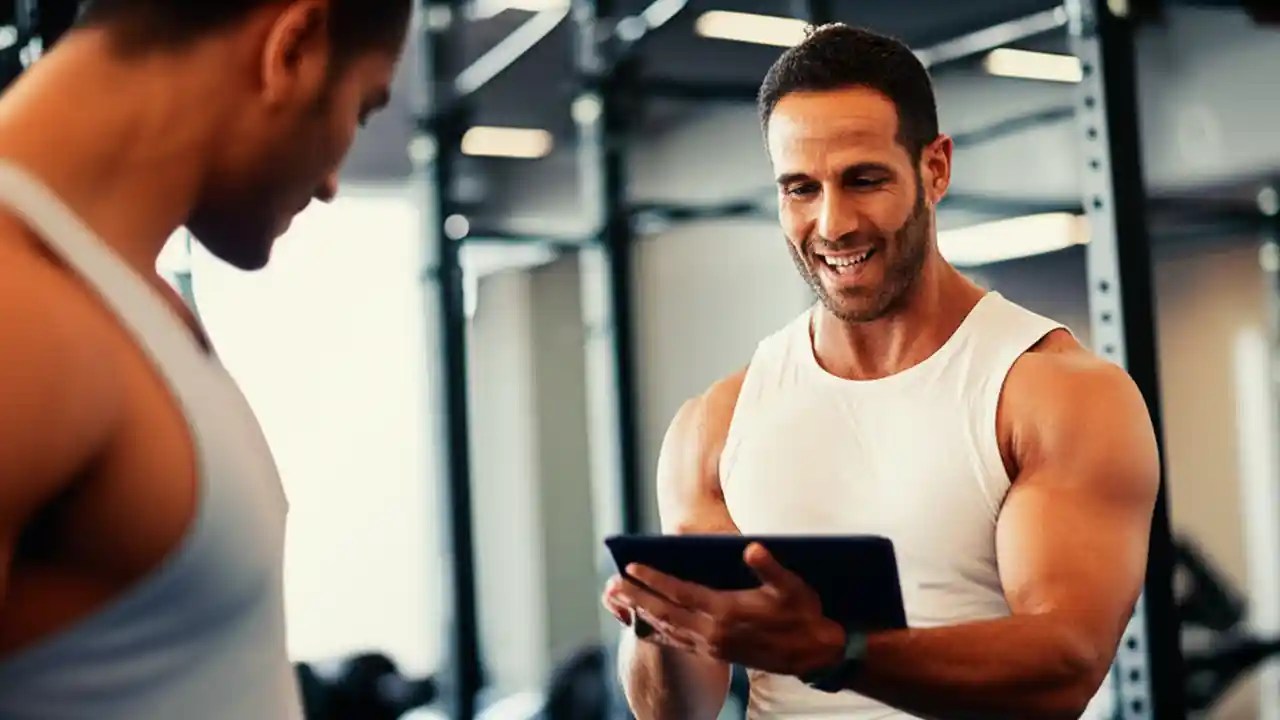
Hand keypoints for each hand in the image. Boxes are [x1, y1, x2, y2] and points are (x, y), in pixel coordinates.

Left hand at [601, 542, 846, 676]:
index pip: (680, 592)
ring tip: (618, 601)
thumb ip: (769, 567)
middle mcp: (714, 632)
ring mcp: (712, 646)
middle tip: (611, 585)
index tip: (631, 565)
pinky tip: (643, 624)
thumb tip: (751, 547)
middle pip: (664, 613)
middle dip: (636, 598)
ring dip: (640, 614)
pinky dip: (656, 632)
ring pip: (667, 629)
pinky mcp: (716, 654)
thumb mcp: (792, 586)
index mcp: (727, 612)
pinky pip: (677, 643)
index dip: (654, 579)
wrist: (814, 653)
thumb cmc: (803, 613)